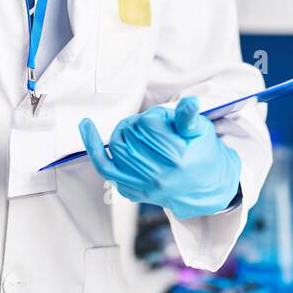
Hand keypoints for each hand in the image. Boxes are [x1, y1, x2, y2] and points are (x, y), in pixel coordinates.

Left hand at [78, 97, 240, 220]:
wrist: (204, 189)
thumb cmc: (202, 155)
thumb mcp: (202, 131)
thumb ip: (188, 116)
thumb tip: (190, 102)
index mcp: (177, 156)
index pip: (148, 124)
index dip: (154, 115)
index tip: (164, 119)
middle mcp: (158, 174)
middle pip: (130, 134)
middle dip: (138, 123)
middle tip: (151, 125)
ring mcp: (143, 185)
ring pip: (116, 147)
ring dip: (122, 132)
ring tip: (133, 129)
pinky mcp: (132, 190)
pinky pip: (104, 167)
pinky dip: (94, 146)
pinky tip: (87, 128)